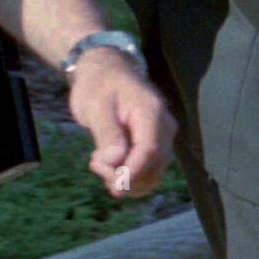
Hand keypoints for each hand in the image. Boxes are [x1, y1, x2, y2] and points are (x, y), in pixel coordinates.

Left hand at [67, 49, 177, 198]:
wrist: (104, 73)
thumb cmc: (98, 85)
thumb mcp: (95, 106)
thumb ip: (106, 132)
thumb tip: (116, 161)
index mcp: (151, 111)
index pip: (149, 150)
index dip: (132, 173)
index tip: (111, 185)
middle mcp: (164, 126)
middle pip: (154, 167)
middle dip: (124, 178)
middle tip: (95, 163)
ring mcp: (162, 136)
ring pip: (152, 174)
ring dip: (125, 179)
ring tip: (99, 161)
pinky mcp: (155, 145)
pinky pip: (147, 170)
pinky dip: (127, 176)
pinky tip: (107, 163)